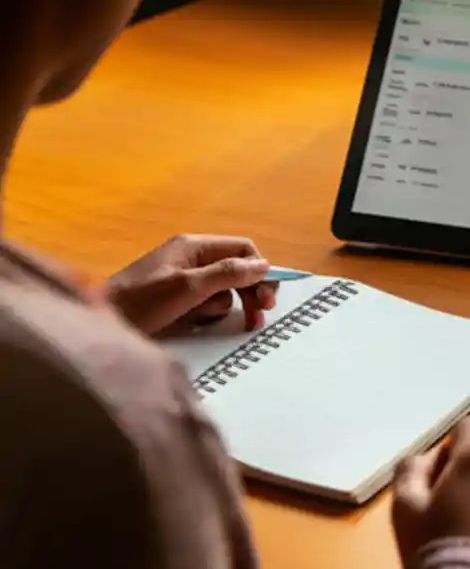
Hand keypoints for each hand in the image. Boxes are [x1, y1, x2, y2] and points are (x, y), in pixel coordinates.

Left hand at [105, 234, 279, 336]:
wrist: (101, 323)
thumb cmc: (141, 302)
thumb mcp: (188, 286)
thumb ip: (228, 273)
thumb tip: (264, 265)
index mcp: (193, 246)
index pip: (242, 249)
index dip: (260, 271)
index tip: (268, 297)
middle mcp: (191, 257)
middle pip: (237, 269)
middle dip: (250, 292)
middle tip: (258, 317)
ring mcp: (183, 277)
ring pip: (223, 289)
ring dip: (225, 306)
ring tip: (211, 320)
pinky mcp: (177, 298)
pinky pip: (206, 302)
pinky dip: (207, 313)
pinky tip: (195, 321)